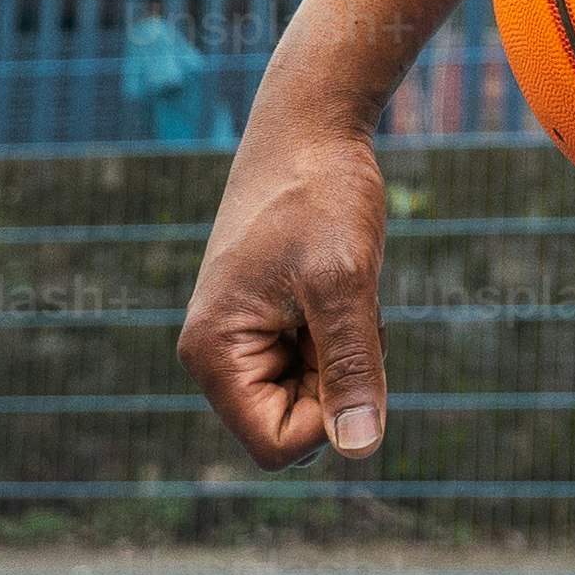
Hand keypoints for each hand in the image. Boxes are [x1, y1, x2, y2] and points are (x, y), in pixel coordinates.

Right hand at [177, 103, 392, 466]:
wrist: (311, 126)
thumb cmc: (321, 195)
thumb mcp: (344, 281)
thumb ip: (351, 366)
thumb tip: (360, 449)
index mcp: (213, 355)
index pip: (275, 445)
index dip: (328, 417)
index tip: (350, 347)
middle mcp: (216, 355)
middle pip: (293, 424)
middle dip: (338, 379)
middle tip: (348, 307)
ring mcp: (241, 338)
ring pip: (310, 394)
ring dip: (344, 353)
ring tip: (343, 289)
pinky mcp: (267, 320)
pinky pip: (314, 361)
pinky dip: (341, 332)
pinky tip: (339, 284)